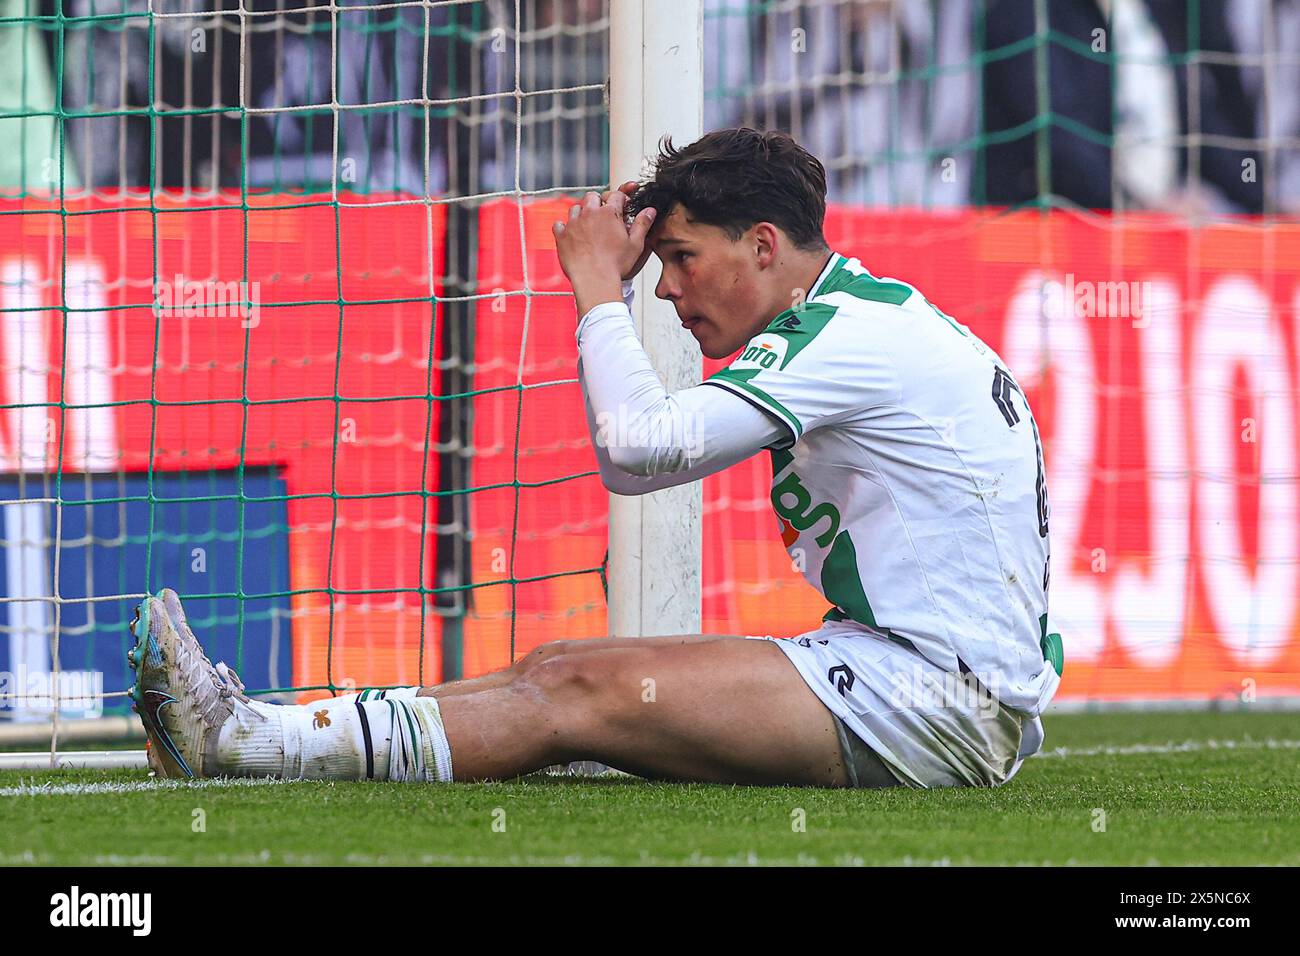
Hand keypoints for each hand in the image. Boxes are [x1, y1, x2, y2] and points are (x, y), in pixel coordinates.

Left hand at [553, 184, 656, 315]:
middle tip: (603, 213)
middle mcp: (590, 213)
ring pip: (575, 208)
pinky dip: (564, 227)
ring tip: (587, 224)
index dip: (620, 198)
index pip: (616, 195)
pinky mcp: (562, 236)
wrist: (594, 280)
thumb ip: (642, 224)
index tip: (622, 205)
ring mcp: (574, 223)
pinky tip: (570, 233)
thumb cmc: (615, 265)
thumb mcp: (635, 244)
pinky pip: (559, 224)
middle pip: (592, 197)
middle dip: (599, 201)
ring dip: (581, 212)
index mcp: (609, 213)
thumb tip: (650, 211)